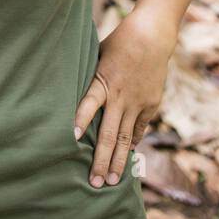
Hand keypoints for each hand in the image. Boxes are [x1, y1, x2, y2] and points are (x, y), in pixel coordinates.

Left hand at [74, 9, 176, 188]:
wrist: (151, 36)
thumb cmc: (117, 43)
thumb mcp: (96, 56)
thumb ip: (88, 78)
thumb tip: (67, 92)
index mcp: (103, 81)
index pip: (89, 104)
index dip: (80, 120)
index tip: (69, 138)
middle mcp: (121, 96)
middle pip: (109, 133)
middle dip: (100, 159)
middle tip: (94, 182)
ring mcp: (138, 103)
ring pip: (126, 138)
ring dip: (118, 161)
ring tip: (111, 180)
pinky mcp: (151, 105)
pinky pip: (139, 129)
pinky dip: (132, 143)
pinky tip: (126, 159)